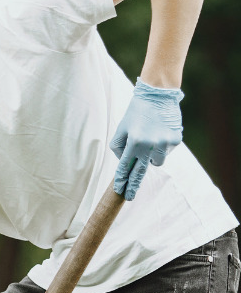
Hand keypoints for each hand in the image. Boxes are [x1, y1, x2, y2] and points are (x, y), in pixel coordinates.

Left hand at [109, 78, 183, 200]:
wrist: (158, 95)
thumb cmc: (136, 112)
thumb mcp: (121, 128)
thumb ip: (118, 147)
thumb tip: (123, 161)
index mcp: (134, 142)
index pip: (125, 167)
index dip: (121, 180)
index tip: (118, 191)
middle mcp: (150, 145)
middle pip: (140, 172)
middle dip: (133, 185)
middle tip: (129, 197)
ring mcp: (164, 143)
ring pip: (155, 162)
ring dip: (150, 158)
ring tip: (148, 142)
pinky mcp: (175, 140)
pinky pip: (166, 152)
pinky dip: (161, 147)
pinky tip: (158, 134)